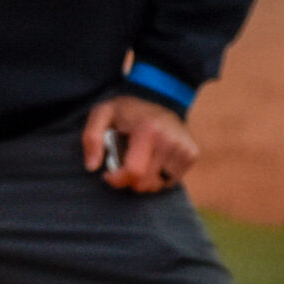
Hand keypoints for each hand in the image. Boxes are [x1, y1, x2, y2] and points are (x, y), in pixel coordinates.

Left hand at [83, 95, 197, 192]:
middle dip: (129, 181)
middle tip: (124, 164)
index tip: (108, 174)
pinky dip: (158, 177)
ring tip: (140, 160)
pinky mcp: (191, 154)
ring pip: (157, 185)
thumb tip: (93, 166)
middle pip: (144, 183)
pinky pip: (171, 182)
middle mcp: (170, 139)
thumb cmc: (125, 112)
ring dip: (144, 179)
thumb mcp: (102, 115)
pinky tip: (153, 160)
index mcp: (148, 130)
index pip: (133, 172)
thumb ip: (91, 138)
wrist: (159, 97)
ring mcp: (183, 147)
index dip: (117, 180)